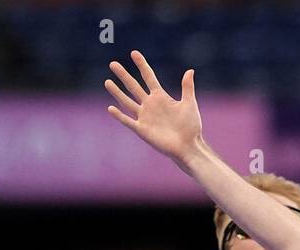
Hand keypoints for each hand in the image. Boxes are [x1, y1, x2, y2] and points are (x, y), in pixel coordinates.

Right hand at [105, 51, 203, 168]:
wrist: (189, 146)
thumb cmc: (191, 126)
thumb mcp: (189, 104)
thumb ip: (187, 88)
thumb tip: (190, 70)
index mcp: (160, 97)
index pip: (148, 77)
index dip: (142, 65)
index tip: (134, 53)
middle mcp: (150, 105)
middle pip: (134, 86)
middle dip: (124, 75)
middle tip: (113, 64)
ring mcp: (145, 117)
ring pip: (127, 102)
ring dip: (117, 92)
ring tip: (107, 82)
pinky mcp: (142, 130)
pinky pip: (128, 121)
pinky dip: (120, 116)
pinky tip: (110, 108)